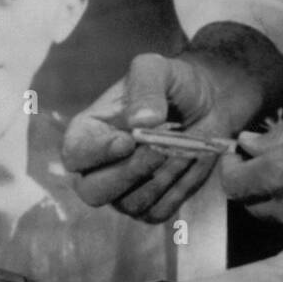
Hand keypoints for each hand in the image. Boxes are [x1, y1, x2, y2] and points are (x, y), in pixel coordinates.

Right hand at [62, 52, 236, 222]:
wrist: (208, 101)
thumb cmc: (172, 83)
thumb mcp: (157, 69)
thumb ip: (146, 88)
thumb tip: (141, 121)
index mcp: (88, 131)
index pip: (74, 154)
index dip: (97, 153)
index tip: (128, 140)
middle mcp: (99, 167)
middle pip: (94, 192)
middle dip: (129, 172)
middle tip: (161, 148)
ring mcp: (124, 190)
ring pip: (130, 204)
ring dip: (160, 178)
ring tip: (182, 147)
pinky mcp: (152, 204)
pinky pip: (158, 211)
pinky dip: (177, 189)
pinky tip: (188, 162)